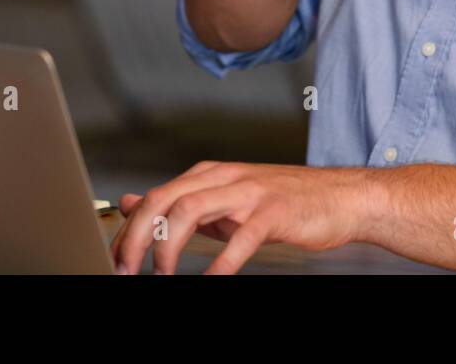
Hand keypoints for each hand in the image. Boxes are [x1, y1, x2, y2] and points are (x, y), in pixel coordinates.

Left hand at [107, 161, 377, 274]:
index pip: (155, 196)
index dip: (129, 228)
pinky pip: (241, 238)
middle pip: (165, 199)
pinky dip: (221, 262)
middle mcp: (224, 177)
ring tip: (162, 274)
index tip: (115, 258)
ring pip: (192, 208)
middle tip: (126, 269)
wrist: (341, 198)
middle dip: (138, 236)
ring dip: (168, 245)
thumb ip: (181, 201)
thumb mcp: (225, 198)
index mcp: (209, 175)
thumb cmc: (285, 202)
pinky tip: (211, 281)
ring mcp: (249, 192)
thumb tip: (134, 201)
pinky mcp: (273, 212)